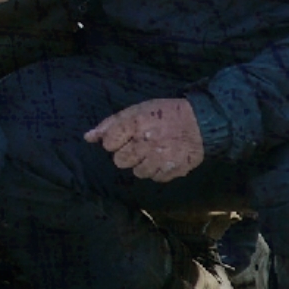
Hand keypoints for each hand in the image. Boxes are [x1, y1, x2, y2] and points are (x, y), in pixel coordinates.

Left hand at [85, 99, 204, 182]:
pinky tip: (163, 159)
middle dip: (126, 154)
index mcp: (135, 123)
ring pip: (137, 172)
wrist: (200, 123)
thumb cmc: (164, 114)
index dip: (113, 141)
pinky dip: (158, 171)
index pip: (108, 143)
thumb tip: (87, 137)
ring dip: (142, 164)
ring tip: (152, 152)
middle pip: (120, 161)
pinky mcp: (173, 171)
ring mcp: (160, 159)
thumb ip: (110, 124)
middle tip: (139, 146)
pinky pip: (155, 178)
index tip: (122, 137)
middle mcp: (146, 142)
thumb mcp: (136, 111)